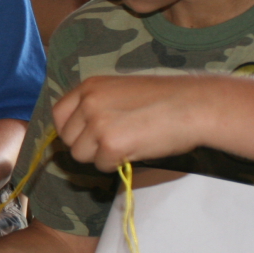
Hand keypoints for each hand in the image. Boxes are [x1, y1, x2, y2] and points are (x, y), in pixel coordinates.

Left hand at [52, 74, 211, 170]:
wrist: (194, 105)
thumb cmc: (166, 98)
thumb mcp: (122, 91)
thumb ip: (98, 105)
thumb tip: (82, 132)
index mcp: (90, 86)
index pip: (58, 114)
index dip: (71, 130)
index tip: (86, 137)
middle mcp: (88, 102)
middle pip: (68, 139)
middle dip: (87, 146)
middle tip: (113, 143)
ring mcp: (97, 123)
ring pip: (82, 156)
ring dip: (101, 157)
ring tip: (129, 144)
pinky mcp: (111, 145)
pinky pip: (102, 166)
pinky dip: (118, 164)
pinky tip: (137, 150)